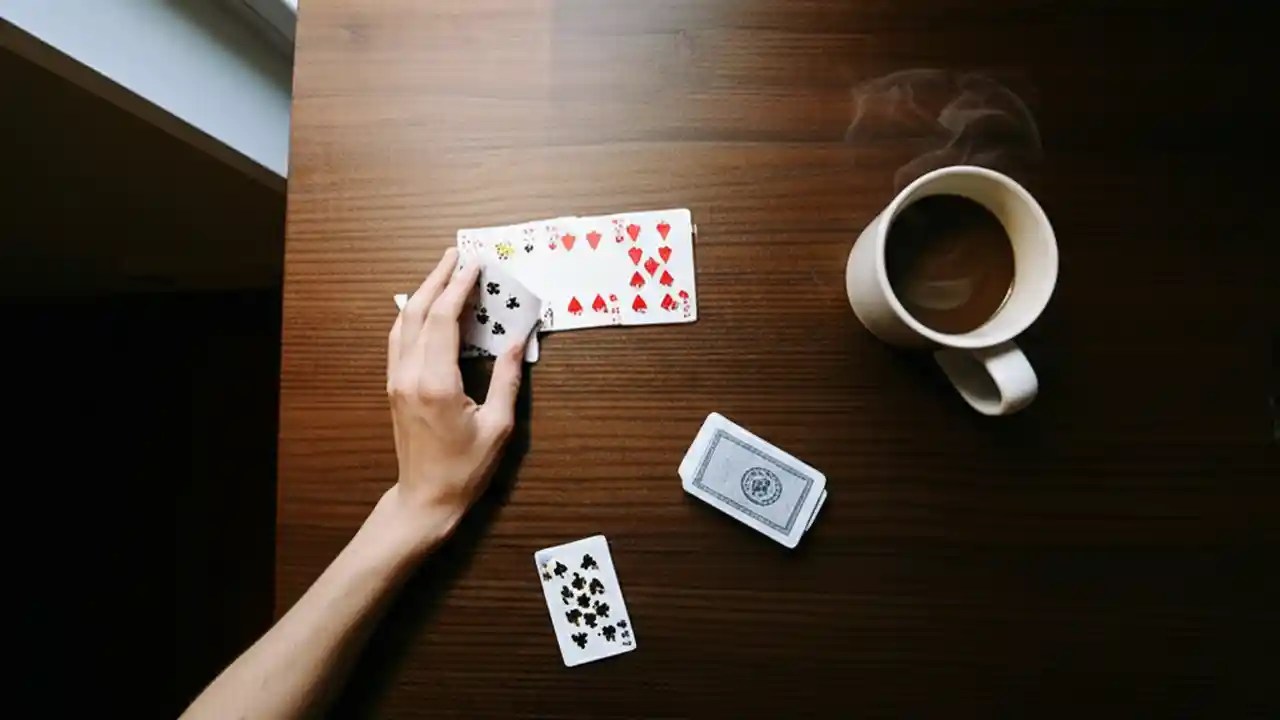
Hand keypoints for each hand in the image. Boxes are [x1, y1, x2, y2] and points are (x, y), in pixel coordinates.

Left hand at [378, 249, 524, 553]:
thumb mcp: (498, 426)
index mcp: (436, 383)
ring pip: (404, 322)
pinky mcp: (394, 387)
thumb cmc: (465, 469)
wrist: (425, 499)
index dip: (459, 287)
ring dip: (423, 293)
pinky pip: (399, 339)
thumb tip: (519, 341)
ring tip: (443, 271)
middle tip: (457, 254)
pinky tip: (425, 307)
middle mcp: (409, 375)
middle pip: (419, 312)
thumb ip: (508, 379)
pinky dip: (413, 315)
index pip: (444, 319)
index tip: (474, 264)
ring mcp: (396, 381)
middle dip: (438, 278)